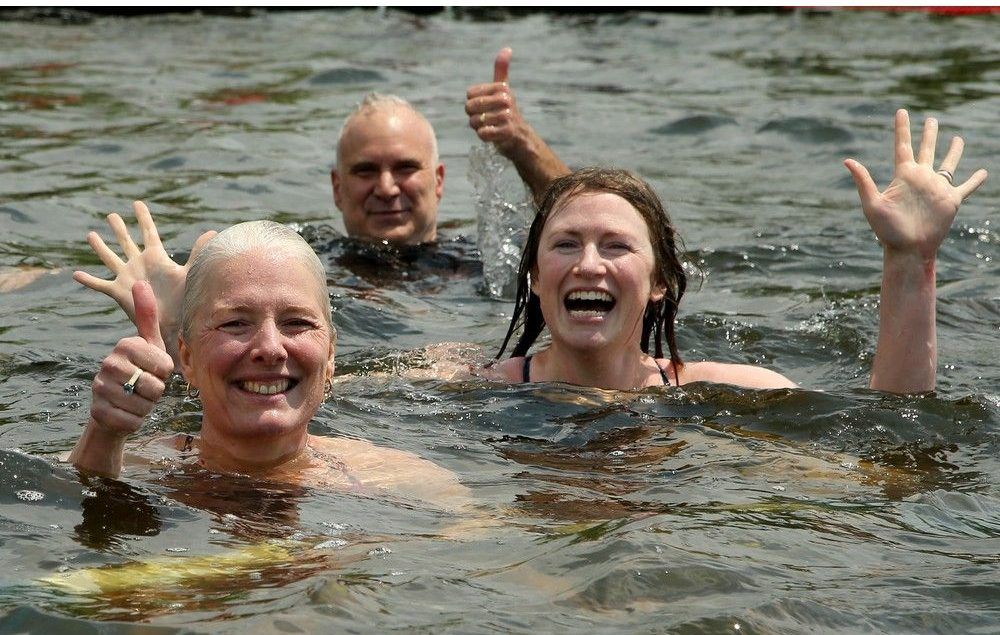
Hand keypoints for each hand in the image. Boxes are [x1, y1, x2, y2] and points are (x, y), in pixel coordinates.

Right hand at [73, 201, 215, 365]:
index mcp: (156, 258)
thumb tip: (214, 232)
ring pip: (110, 258)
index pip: (148, 233)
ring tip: (91, 235)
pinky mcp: (118, 292)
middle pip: (126, 242)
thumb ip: (199, 252)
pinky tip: (75, 274)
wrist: (173, 323)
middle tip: (111, 215)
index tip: (137, 204)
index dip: (143, 218)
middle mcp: (139, 265)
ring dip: (100, 247)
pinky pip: (99, 285)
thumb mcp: (190, 272)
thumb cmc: (184, 299)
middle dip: (119, 229)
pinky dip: (88, 280)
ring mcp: (127, 277)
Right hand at [88, 281, 174, 438]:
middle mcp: (109, 363)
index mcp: (125, 345)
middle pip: (155, 387)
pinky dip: (135, 421)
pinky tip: (126, 412)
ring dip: (146, 407)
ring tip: (135, 398)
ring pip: (144, 406)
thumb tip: (140, 282)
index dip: (164, 373)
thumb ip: (147, 317)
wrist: (114, 404)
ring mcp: (100, 388)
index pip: (164, 365)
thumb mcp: (148, 344)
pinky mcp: (98, 412)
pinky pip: (132, 421)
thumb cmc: (139, 369)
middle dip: (155, 392)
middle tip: (144, 387)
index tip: (153, 369)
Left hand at [465, 47, 570, 202]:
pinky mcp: (506, 132)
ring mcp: (506, 116)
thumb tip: (507, 49)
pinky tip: (492, 136)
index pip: (469, 94)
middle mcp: (505, 100)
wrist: (521, 138)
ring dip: (479, 128)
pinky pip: (483, 134)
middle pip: (469, 108)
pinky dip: (484, 137)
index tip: (485, 107)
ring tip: (490, 127)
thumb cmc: (507, 112)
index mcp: (502, 88)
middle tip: (486, 120)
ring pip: (475, 122)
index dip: (473, 103)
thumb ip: (502, 70)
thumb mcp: (504, 89)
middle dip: (473, 117)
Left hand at [844, 109, 987, 261]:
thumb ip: (863, 181)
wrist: (908, 249)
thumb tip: (847, 160)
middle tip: (932, 120)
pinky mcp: (951, 200)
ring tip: (957, 138)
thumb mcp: (872, 203)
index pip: (902, 146)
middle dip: (929, 134)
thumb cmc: (887, 230)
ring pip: (948, 164)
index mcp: (903, 176)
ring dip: (953, 151)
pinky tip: (984, 172)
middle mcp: (921, 179)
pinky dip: (975, 180)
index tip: (901, 111)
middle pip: (926, 150)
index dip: (902, 128)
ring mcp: (937, 188)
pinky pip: (966, 187)